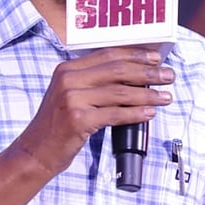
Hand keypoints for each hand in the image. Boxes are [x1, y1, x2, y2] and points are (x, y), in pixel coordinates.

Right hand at [13, 47, 172, 176]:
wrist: (36, 150)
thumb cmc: (57, 124)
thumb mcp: (68, 95)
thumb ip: (92, 82)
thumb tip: (133, 75)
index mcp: (66, 69)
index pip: (107, 55)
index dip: (135, 54)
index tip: (156, 58)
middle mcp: (68, 80)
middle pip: (117, 70)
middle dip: (148, 72)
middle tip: (168, 75)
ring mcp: (71, 99)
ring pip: (120, 93)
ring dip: (147, 94)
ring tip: (165, 97)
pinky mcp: (78, 120)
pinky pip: (115, 114)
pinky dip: (136, 114)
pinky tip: (149, 113)